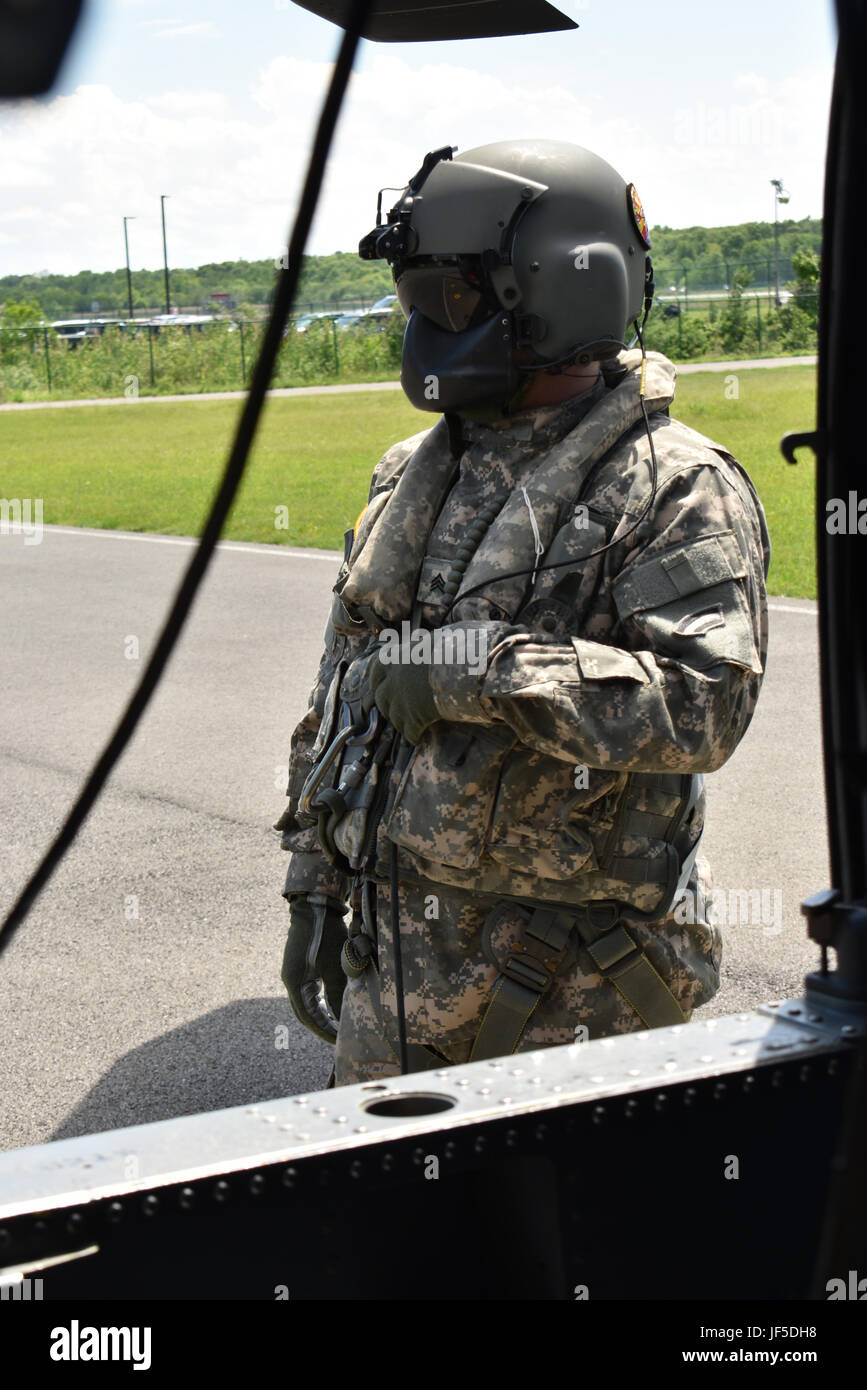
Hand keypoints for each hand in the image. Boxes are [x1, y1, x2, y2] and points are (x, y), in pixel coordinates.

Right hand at [281, 894, 346, 1042]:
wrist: (315, 905)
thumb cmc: (325, 935)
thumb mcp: (334, 967)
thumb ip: (337, 994)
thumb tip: (342, 1020)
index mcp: (295, 983)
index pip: (308, 1016)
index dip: (323, 1030)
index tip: (337, 1041)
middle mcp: (291, 979)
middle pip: (304, 1012)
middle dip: (320, 1026)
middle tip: (337, 1037)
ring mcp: (294, 971)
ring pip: (306, 1001)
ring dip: (320, 1014)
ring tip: (336, 1024)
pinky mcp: (300, 964)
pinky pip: (308, 990)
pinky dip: (319, 1001)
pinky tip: (331, 1003)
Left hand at [362, 649, 440, 743]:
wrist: (457, 669)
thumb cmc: (449, 649)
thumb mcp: (431, 641)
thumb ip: (421, 646)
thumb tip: (428, 643)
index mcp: (395, 659)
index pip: (377, 670)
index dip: (378, 679)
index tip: (379, 684)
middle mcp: (393, 681)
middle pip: (381, 697)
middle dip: (386, 704)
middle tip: (393, 708)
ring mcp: (401, 701)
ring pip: (393, 717)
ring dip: (399, 721)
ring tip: (406, 725)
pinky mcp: (413, 719)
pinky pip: (409, 732)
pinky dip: (413, 736)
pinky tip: (418, 738)